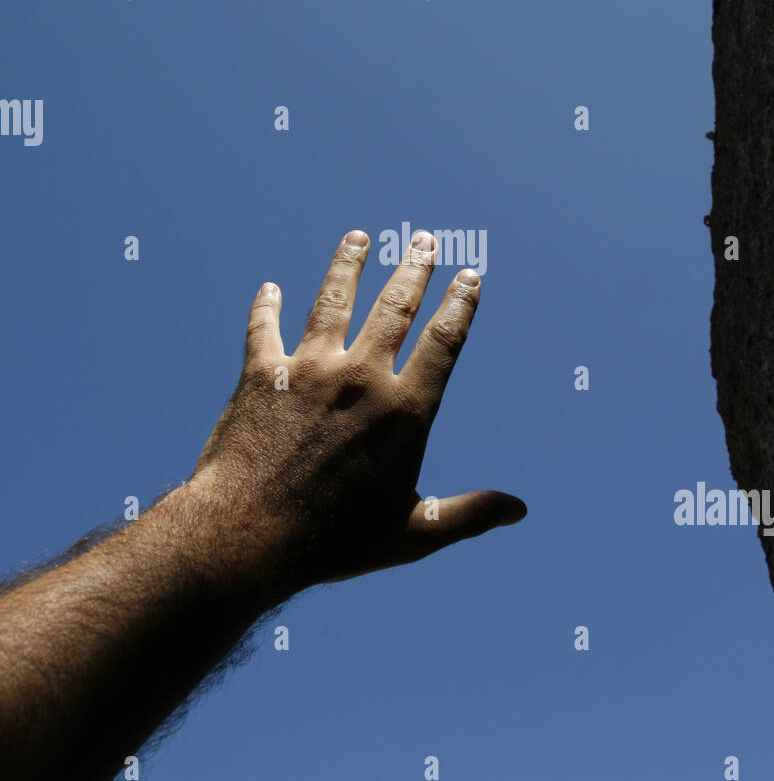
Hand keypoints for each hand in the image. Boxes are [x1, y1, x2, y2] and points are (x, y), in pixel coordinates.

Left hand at [189, 230, 526, 606]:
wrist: (248, 535)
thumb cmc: (334, 543)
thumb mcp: (411, 535)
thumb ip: (467, 515)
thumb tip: (519, 510)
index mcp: (404, 412)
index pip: (442, 342)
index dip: (460, 306)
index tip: (469, 276)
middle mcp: (360, 378)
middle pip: (394, 307)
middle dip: (414, 269)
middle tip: (424, 239)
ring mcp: (308, 370)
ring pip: (332, 301)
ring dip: (348, 265)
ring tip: (357, 237)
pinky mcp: (261, 375)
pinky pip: (265, 329)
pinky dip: (267, 307)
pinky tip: (269, 289)